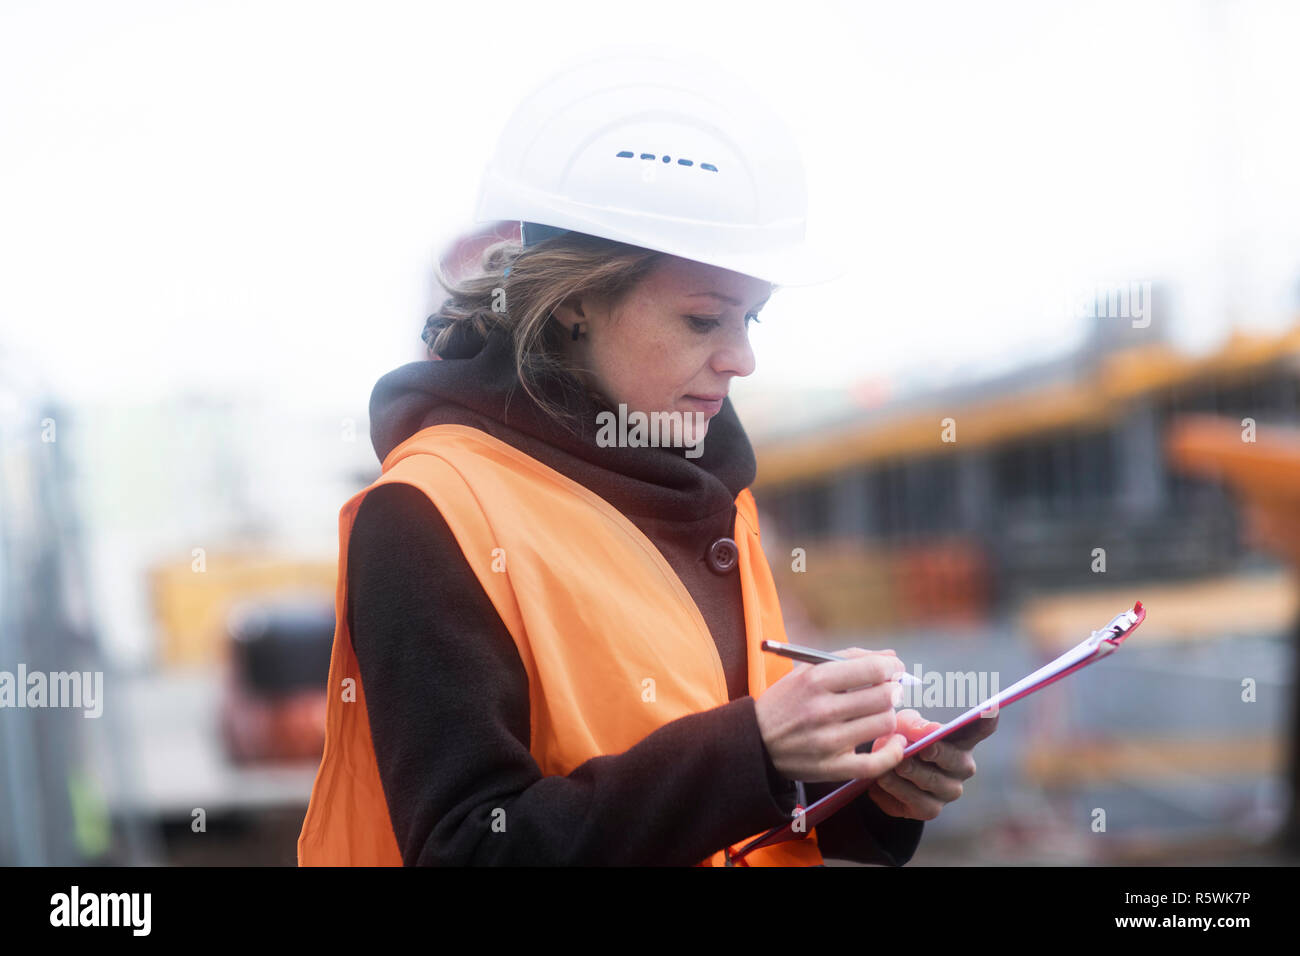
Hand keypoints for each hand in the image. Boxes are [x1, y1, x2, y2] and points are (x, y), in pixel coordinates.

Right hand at [754, 647, 909, 783]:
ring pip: (884, 724)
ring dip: (888, 717)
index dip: (892, 668)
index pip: (873, 669)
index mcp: (815, 680)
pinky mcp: (832, 767)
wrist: (754, 741)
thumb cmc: (785, 702)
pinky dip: (893, 752)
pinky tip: (894, 743)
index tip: (894, 670)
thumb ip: (849, 659)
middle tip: (887, 693)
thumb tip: (891, 658)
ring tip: (878, 714)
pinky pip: (876, 763)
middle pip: (884, 697)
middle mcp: (822, 710)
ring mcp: (828, 741)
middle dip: (892, 691)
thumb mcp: (806, 671)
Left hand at [866, 708, 999, 820]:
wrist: (880, 770)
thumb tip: (924, 732)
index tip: (990, 708)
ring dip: (908, 774)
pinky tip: (879, 781)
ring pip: (931, 784)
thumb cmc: (900, 740)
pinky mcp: (927, 810)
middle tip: (919, 748)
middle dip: (935, 753)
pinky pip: (913, 804)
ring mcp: (946, 792)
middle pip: (954, 760)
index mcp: (960, 740)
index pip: (981, 728)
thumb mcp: (903, 725)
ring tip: (888, 767)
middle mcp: (961, 768)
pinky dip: (893, 791)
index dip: (986, 719)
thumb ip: (913, 724)